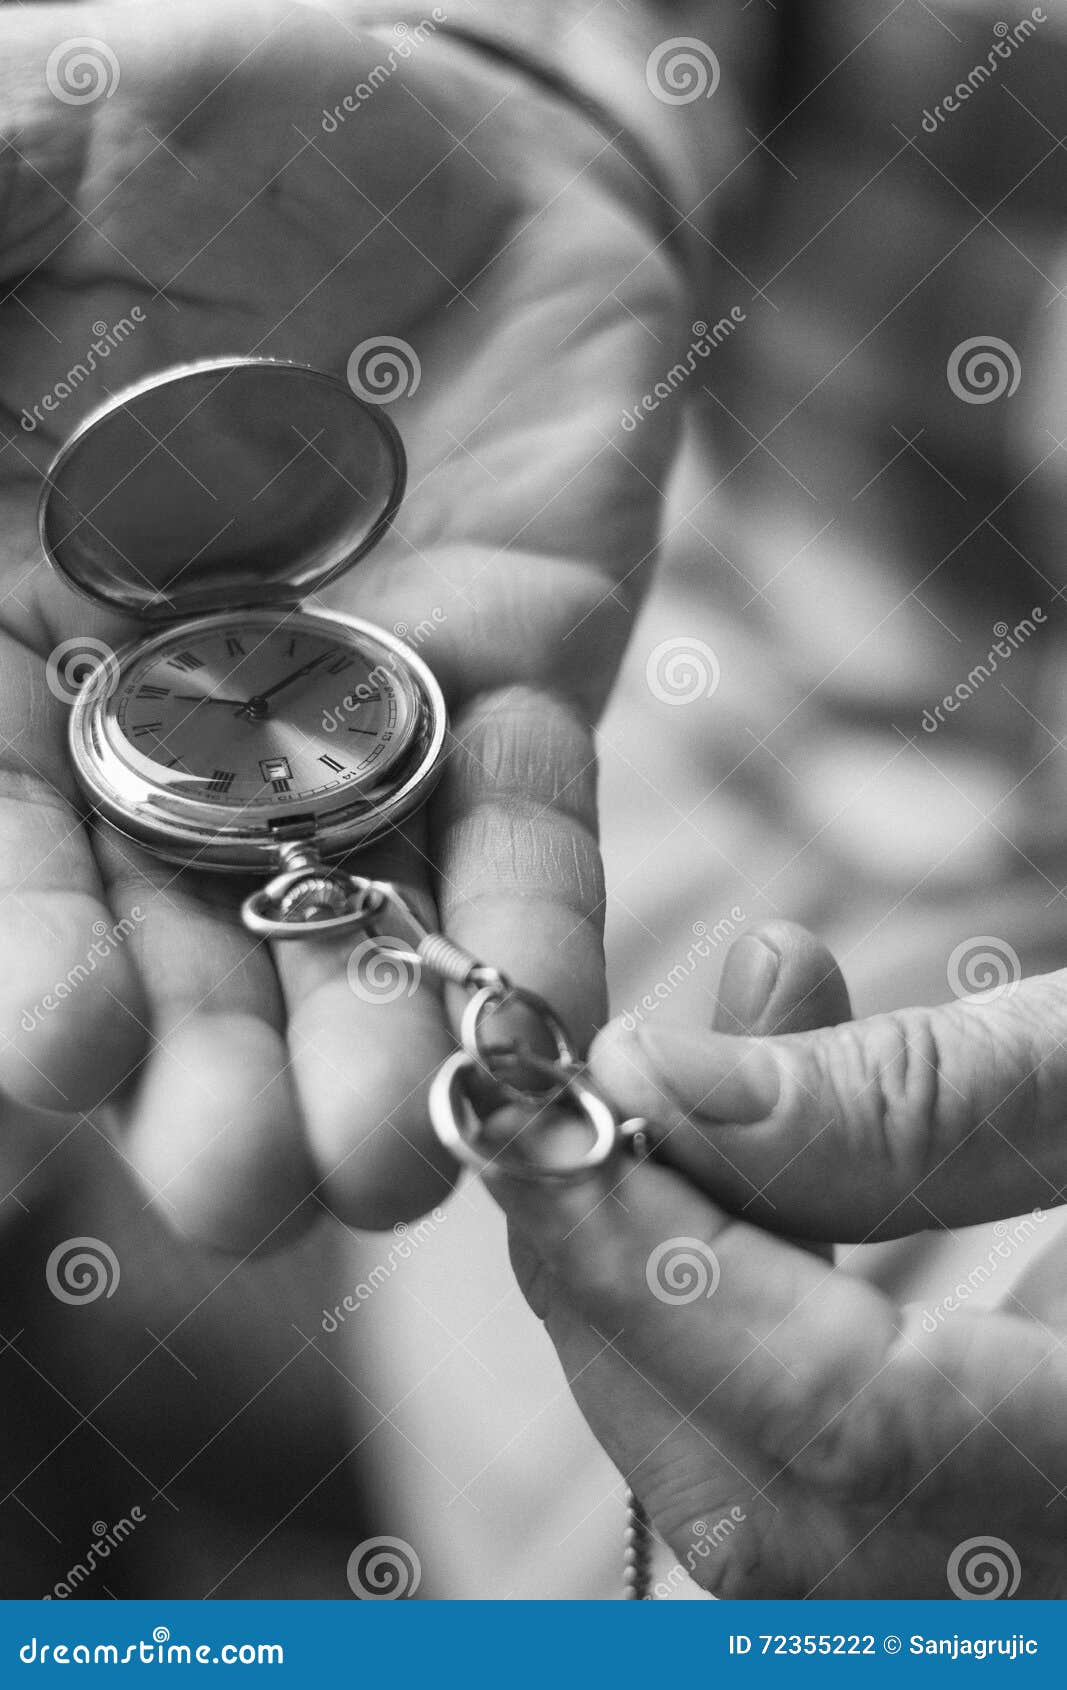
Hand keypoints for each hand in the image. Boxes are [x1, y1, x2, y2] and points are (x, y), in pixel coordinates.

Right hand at [0, 1, 682, 1245]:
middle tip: (238, 1194)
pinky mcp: (505, 702)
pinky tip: (544, 1016)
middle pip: (169, 929)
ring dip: (368, 1044)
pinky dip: (530, 918)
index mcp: (14, 631)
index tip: (58, 1055)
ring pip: (343, 923)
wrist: (449, 132)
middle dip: (203, 1066)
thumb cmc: (209, 124)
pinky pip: (517, 834)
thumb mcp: (31, 150)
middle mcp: (166, 719)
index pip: (1, 824)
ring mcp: (343, 726)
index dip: (22, 945)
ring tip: (394, 1164)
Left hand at [489, 922, 1066, 1596]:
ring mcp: (1027, 1582)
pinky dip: (752, 1350)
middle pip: (776, 1517)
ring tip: (700, 1098)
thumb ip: (927, 1095)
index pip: (850, 1430)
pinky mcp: (999, 1547)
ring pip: (780, 1533)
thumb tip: (668, 1083)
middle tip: (606, 1097)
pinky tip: (773, 1196)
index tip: (559, 1115)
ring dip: (681, 1311)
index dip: (672, 1267)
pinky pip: (827, 1504)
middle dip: (637, 1295)